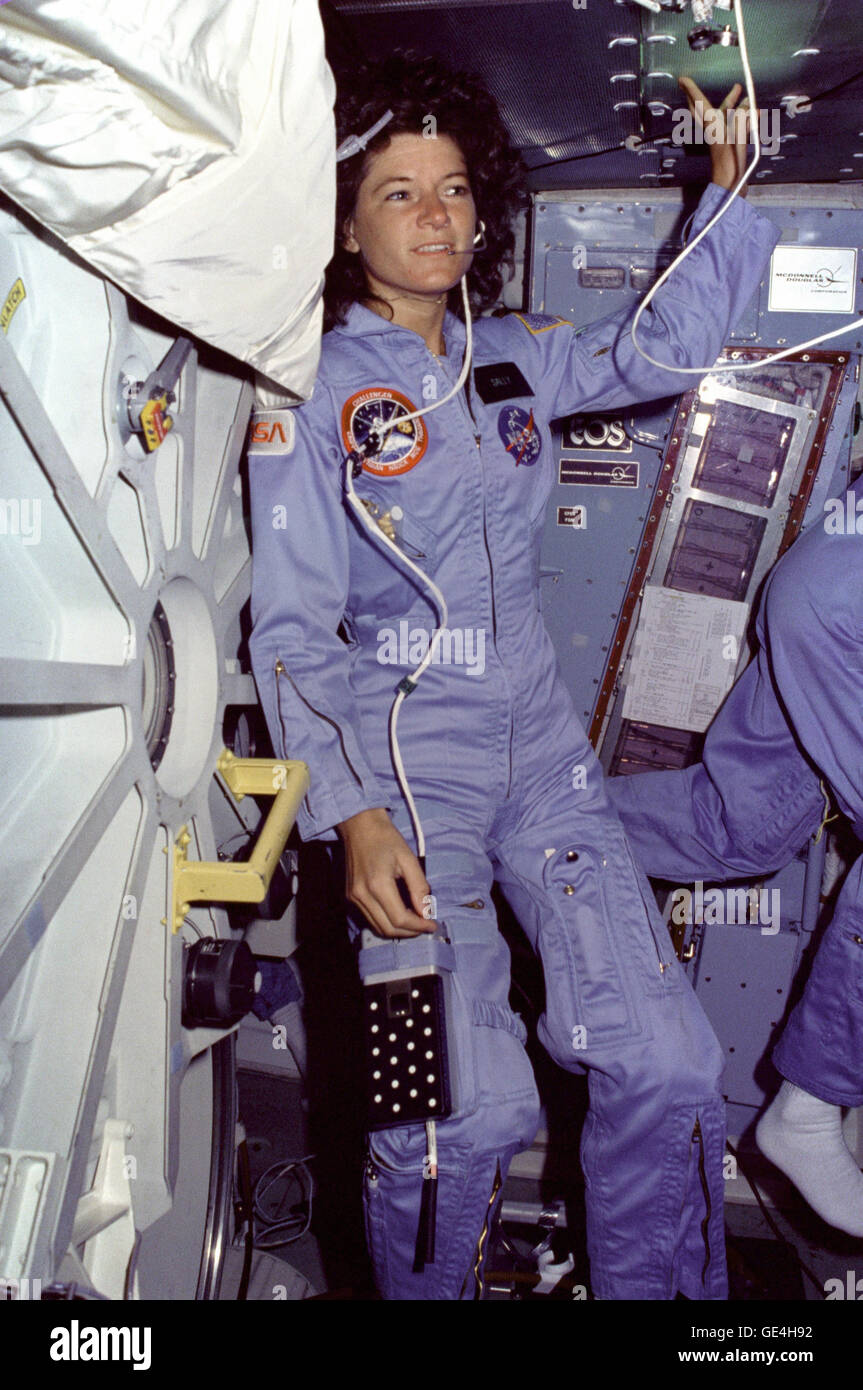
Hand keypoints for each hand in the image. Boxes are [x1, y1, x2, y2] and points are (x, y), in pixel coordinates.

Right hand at [337, 807, 436, 937]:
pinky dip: (387, 922)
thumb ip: (419, 887)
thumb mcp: (408, 858)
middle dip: (410, 932)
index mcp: (377, 884)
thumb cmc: (386, 838)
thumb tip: (426, 912)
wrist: (360, 825)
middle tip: (426, 925)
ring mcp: (353, 898)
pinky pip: (370, 918)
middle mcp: (362, 895)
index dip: (418, 926)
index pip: (399, 919)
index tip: (432, 924)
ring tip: (416, 921)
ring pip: (378, 927)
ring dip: (399, 930)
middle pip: (388, 929)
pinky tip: (400, 914)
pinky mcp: (350, 896)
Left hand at [678, 76, 752, 196]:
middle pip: (704, 109)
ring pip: (722, 114)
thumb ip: (742, 121)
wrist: (730, 188)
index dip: (692, 90)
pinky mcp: (729, 144)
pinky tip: (755, 113)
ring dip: (730, 102)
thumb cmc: (731, 167)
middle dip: (698, 96)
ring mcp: (721, 137)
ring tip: (740, 89)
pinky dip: (743, 117)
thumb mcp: (737, 141)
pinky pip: (734, 125)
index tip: (682, 79)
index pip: (700, 103)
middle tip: (690, 84)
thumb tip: (747, 105)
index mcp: (713, 127)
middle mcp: (714, 130)